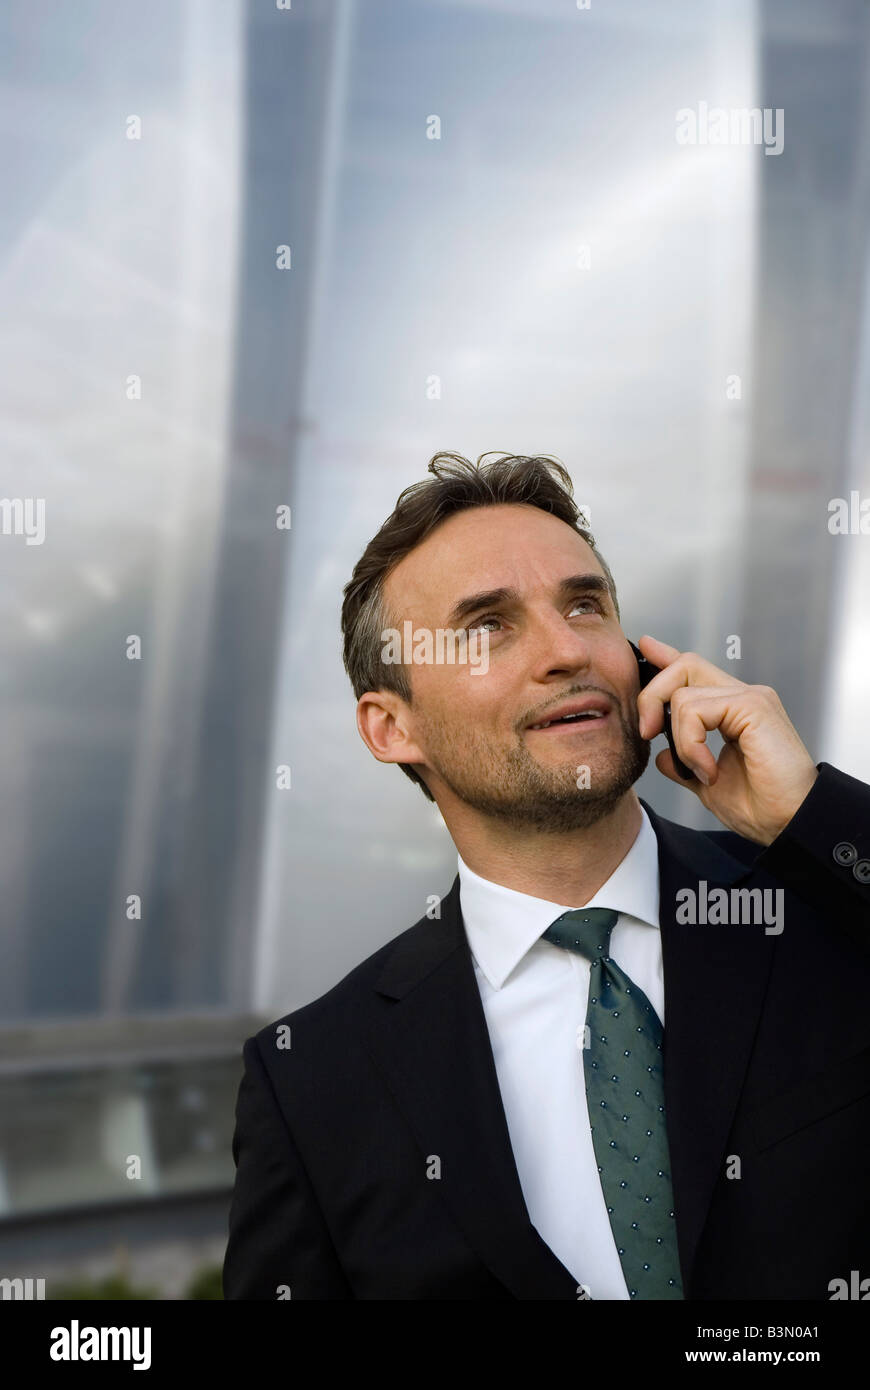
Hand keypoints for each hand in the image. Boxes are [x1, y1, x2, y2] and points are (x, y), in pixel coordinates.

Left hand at [635, 634, 818, 845]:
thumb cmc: (760, 807)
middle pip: (684, 666)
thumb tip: (662, 755)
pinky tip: (709, 771)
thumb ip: (684, 762)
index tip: (646, 647)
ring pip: (683, 693)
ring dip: (681, 739)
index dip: (667, 657)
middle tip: (648, 733)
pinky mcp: (754, 705)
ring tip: (700, 771)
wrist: (788, 823)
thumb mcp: (706, 782)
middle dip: (652, 696)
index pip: (695, 670)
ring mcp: (750, 697)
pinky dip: (692, 744)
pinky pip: (696, 710)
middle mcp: (743, 696)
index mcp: (733, 709)